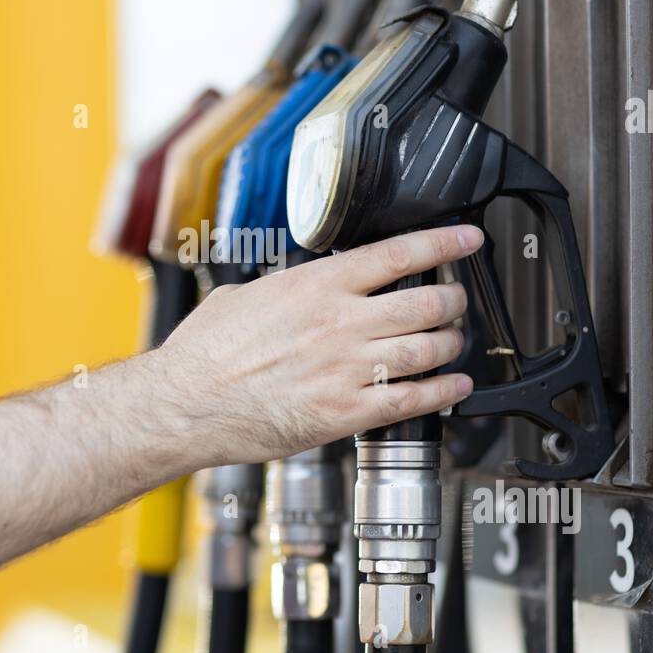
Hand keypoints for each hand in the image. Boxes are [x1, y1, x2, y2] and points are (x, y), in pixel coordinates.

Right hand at [157, 225, 481, 463]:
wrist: (185, 404)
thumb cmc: (204, 354)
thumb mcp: (244, 296)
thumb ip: (285, 290)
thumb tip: (298, 289)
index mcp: (318, 286)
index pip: (400, 255)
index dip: (444, 244)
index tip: (467, 239)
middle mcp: (341, 324)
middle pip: (426, 304)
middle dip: (453, 300)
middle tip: (456, 300)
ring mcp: (348, 370)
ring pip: (428, 350)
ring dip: (451, 345)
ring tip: (454, 342)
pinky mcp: (346, 413)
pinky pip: (412, 400)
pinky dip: (443, 393)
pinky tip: (454, 388)